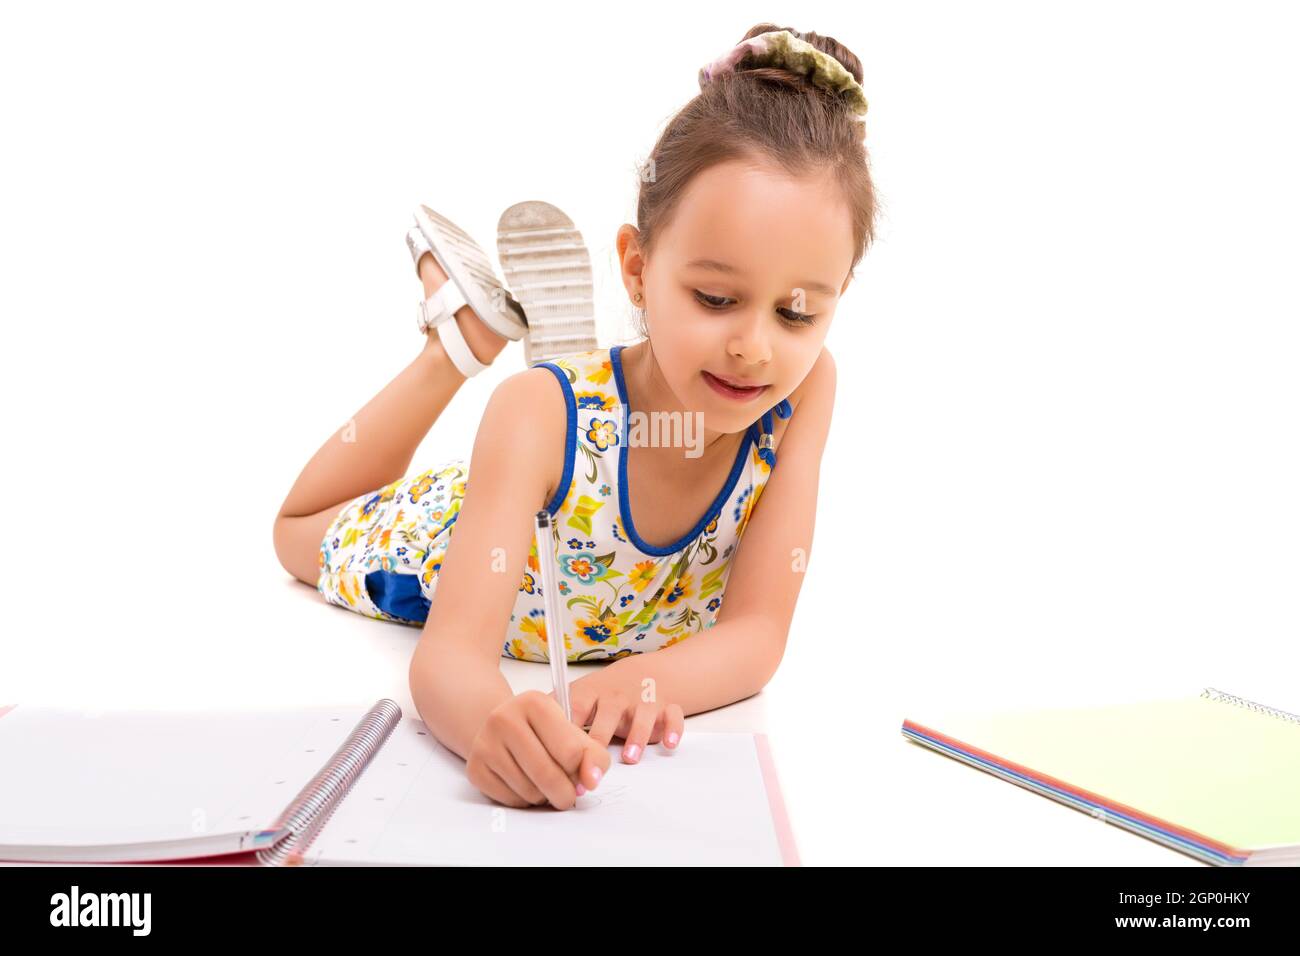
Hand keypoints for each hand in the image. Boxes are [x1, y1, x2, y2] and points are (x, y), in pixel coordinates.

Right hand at [466, 690, 610, 809]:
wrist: (503, 727)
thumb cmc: (544, 732)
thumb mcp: (572, 732)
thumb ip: (592, 755)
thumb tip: (591, 781)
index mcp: (535, 702)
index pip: (571, 751)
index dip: (583, 772)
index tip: (584, 777)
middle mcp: (505, 717)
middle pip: (547, 774)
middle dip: (565, 794)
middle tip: (569, 796)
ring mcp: (485, 742)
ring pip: (528, 791)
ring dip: (544, 797)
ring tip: (545, 783)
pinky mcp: (475, 767)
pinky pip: (510, 800)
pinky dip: (524, 801)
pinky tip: (526, 785)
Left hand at [549, 666, 684, 764]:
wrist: (643, 675)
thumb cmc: (603, 694)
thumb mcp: (576, 696)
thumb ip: (555, 715)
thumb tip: (522, 739)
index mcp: (589, 694)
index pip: (575, 713)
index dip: (567, 738)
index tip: (559, 764)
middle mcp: (616, 697)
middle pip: (606, 717)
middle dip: (599, 744)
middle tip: (591, 774)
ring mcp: (642, 701)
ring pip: (641, 716)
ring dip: (636, 736)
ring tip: (629, 758)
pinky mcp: (666, 706)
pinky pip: (672, 715)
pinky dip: (673, 728)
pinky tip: (669, 744)